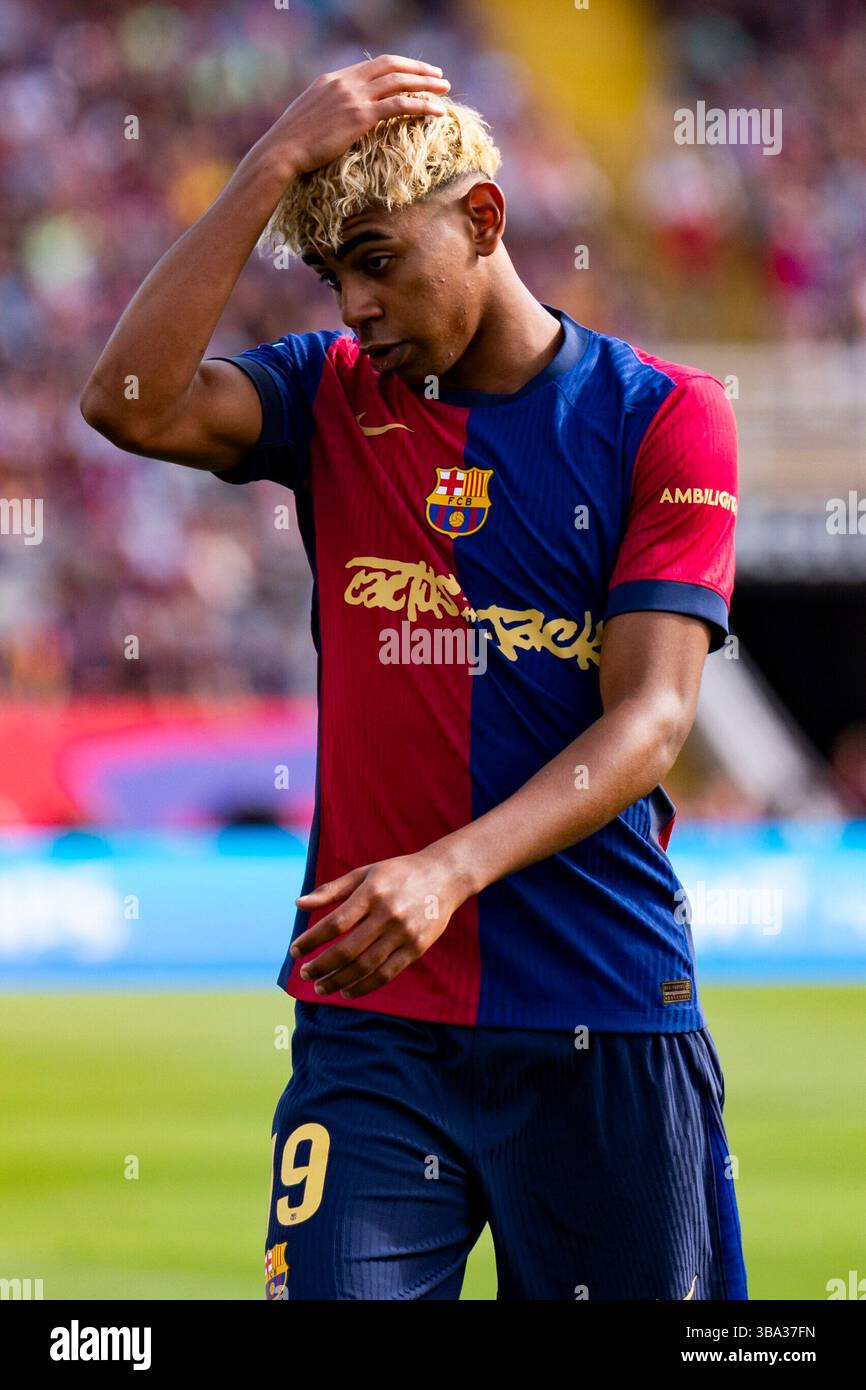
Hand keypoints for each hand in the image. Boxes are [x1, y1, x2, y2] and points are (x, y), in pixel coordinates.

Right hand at [263, 55, 449, 176]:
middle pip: (391, 66)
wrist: (283, 150)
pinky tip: (437, 111)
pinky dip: (422, 105)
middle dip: (418, 69)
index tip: (415, 72)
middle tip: (438, 75)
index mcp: (334, 79)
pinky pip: (399, 105)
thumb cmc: (293, 143)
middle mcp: (346, 81)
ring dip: (426, 84)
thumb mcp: (311, 117)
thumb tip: (338, 119)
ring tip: (444, 89)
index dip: (398, 66)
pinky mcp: (360, 116)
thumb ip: (329, 110)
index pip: (374, 65)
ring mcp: (353, 97)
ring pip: (399, 82)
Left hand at [289, 846, 469, 998]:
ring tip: (320, 987)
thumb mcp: (364, 873)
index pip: (335, 923)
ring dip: (339, 981)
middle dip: (322, 966)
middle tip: (305, 973)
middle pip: (348, 950)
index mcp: (372, 893)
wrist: (445, 876)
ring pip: (366, 967)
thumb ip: (331, 890)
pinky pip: (387, 974)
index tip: (295, 950)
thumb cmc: (398, 873)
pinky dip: (364, 987)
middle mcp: (388, 914)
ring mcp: (404, 934)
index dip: (312, 940)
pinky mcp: (417, 948)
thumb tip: (299, 904)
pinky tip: (346, 991)